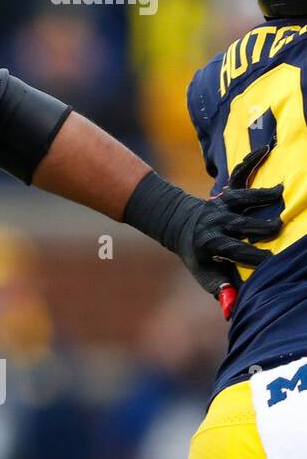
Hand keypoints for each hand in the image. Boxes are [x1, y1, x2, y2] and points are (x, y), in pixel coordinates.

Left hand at [123, 146, 283, 318]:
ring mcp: (221, 205)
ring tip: (282, 193)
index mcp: (210, 244)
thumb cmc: (196, 254)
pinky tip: (267, 148)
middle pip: (240, 223)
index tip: (272, 261)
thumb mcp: (203, 273)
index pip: (234, 251)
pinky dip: (252, 161)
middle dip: (259, 225)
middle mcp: (215, 222)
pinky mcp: (226, 192)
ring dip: (261, 195)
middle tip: (279, 228)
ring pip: (242, 198)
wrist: (176, 222)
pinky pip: (239, 175)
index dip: (253, 256)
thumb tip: (232, 310)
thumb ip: (220, 289)